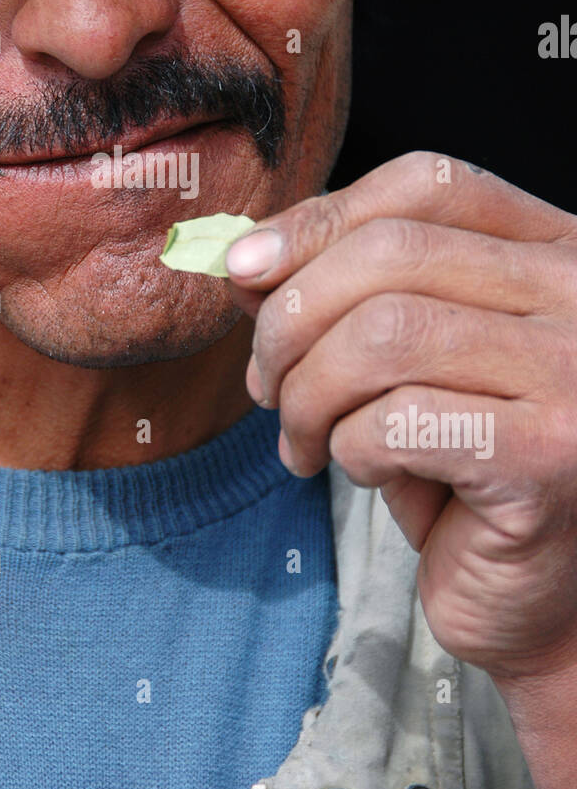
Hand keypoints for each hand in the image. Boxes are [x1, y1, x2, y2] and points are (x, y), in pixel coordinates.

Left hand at [225, 151, 576, 695]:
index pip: (430, 185)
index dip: (321, 217)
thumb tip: (244, 259)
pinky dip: (348, 447)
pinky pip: (396, 422)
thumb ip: (346, 295)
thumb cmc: (466, 471)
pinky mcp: (551, 457)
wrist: (542, 603)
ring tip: (300, 437)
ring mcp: (576, 374)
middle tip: (262, 381)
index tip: (248, 270)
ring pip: (382, 334)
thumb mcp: (409, 361)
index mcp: (558, 253)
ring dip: (307, 390)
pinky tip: (357, 471)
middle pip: (392, 252)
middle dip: (293, 315)